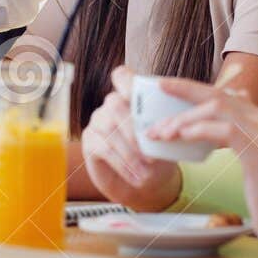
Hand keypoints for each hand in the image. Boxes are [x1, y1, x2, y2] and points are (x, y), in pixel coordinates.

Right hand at [81, 66, 181, 211]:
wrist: (144, 180)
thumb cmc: (158, 154)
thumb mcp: (166, 141)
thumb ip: (164, 129)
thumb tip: (167, 128)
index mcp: (131, 97)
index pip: (123, 77)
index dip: (127, 81)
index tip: (137, 95)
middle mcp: (111, 105)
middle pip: (115, 105)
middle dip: (134, 130)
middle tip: (151, 154)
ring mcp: (98, 121)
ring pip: (110, 130)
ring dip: (131, 153)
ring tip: (147, 171)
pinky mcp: (90, 141)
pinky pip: (105, 149)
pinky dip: (124, 165)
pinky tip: (137, 177)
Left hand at [144, 73, 257, 247]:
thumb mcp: (248, 159)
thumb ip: (232, 138)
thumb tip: (201, 128)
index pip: (222, 92)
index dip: (191, 88)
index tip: (165, 86)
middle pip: (217, 94)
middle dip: (183, 94)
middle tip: (156, 104)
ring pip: (218, 108)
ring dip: (185, 118)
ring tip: (162, 132)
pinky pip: (227, 130)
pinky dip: (200, 130)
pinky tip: (182, 136)